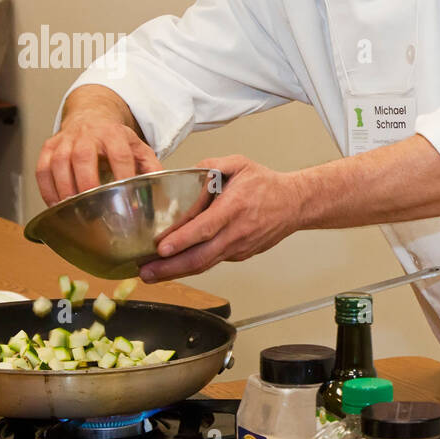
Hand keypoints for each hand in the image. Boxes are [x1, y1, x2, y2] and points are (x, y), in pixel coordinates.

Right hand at [37, 95, 160, 204]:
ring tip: (73, 212)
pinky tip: (56, 206)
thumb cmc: (114, 139)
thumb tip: (161, 192)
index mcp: (114, 134)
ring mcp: (65, 140)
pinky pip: (42, 169)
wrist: (90, 116)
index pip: (119, 155)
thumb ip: (150, 168)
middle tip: (93, 209)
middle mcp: (87, 135)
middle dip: (87, 184)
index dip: (123, 177)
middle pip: (83, 157)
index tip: (128, 201)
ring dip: (65, 190)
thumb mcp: (138, 147)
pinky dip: (46, 189)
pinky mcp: (49, 147)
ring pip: (59, 163)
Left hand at [138, 155, 302, 281]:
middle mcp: (237, 232)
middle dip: (170, 268)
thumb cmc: (267, 185)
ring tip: (152, 274)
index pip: (205, 228)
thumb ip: (211, 165)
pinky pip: (213, 262)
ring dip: (176, 272)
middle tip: (144, 271)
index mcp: (235, 207)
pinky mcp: (240, 255)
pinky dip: (192, 266)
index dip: (182, 240)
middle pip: (201, 257)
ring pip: (205, 264)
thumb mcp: (240, 164)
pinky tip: (175, 266)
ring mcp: (239, 247)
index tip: (161, 248)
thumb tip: (186, 173)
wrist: (295, 204)